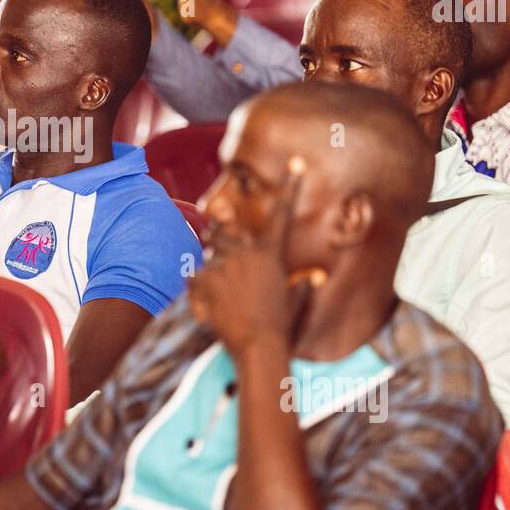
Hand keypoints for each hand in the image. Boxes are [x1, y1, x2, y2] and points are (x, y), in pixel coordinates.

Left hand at [188, 156, 322, 354]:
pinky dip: (198, 288)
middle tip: (229, 274)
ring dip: (212, 270)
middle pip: (227, 233)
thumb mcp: (294, 300)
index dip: (290, 187)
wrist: (259, 347)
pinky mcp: (205, 278)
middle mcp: (248, 252)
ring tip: (225, 296)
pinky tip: (212, 305)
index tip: (296, 162)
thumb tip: (316, 277)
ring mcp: (226, 264)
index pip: (282, 214)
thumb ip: (303, 284)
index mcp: (271, 253)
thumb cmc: (281, 326)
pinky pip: (194, 273)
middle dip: (222, 247)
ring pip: (210, 254)